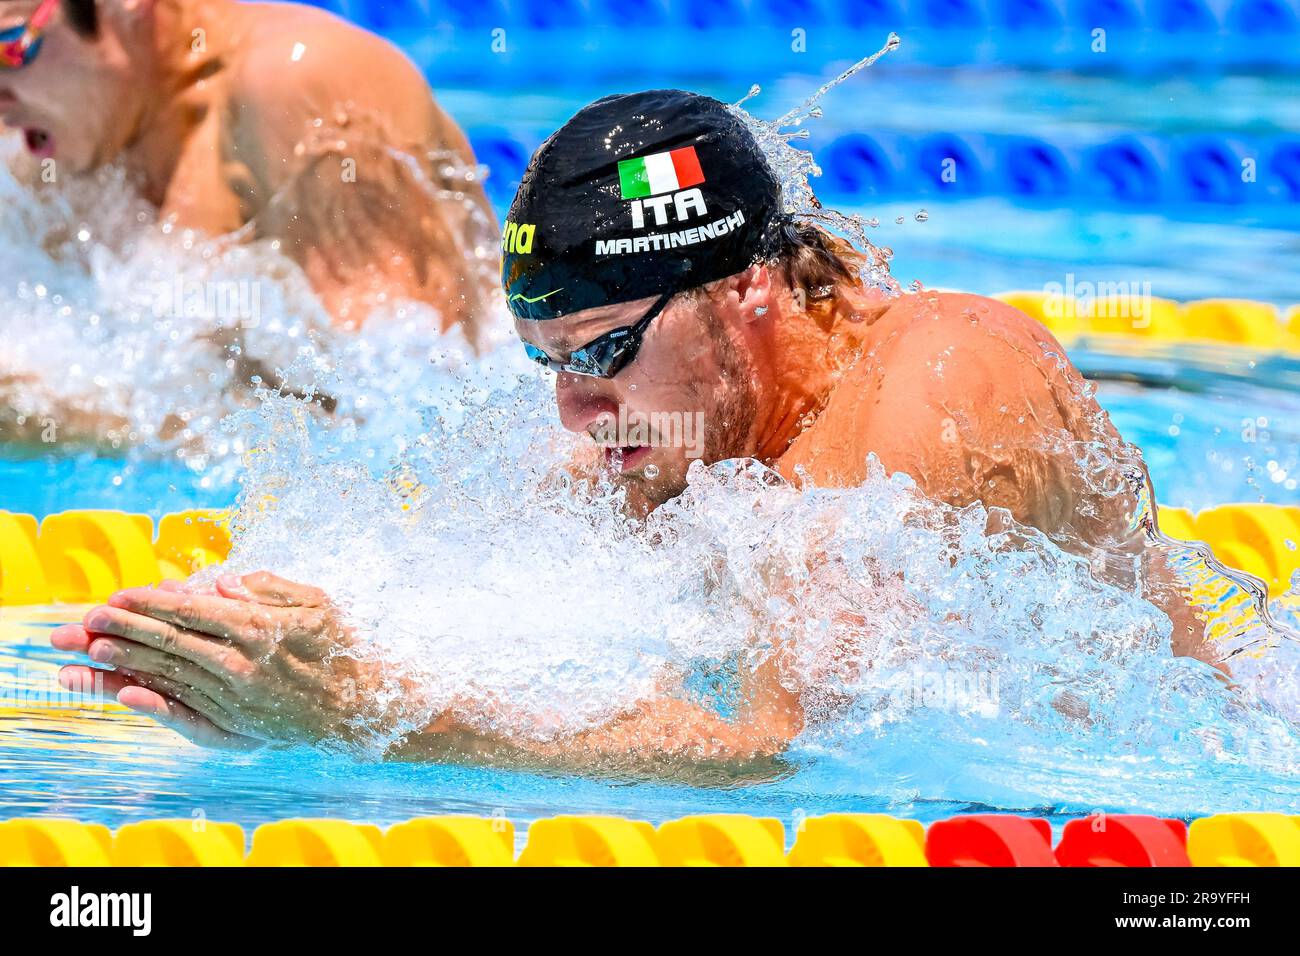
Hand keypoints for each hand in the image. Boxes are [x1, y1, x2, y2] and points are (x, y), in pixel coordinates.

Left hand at [52, 572, 384, 750]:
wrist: (358, 707)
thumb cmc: (339, 646)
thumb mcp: (317, 603)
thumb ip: (270, 588)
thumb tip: (223, 582)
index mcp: (259, 628)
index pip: (190, 611)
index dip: (148, 603)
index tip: (115, 595)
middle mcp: (240, 664)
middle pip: (168, 643)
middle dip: (120, 630)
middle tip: (80, 621)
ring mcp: (235, 698)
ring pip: (169, 676)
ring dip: (122, 664)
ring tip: (84, 652)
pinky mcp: (234, 723)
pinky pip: (185, 711)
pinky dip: (152, 703)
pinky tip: (125, 695)